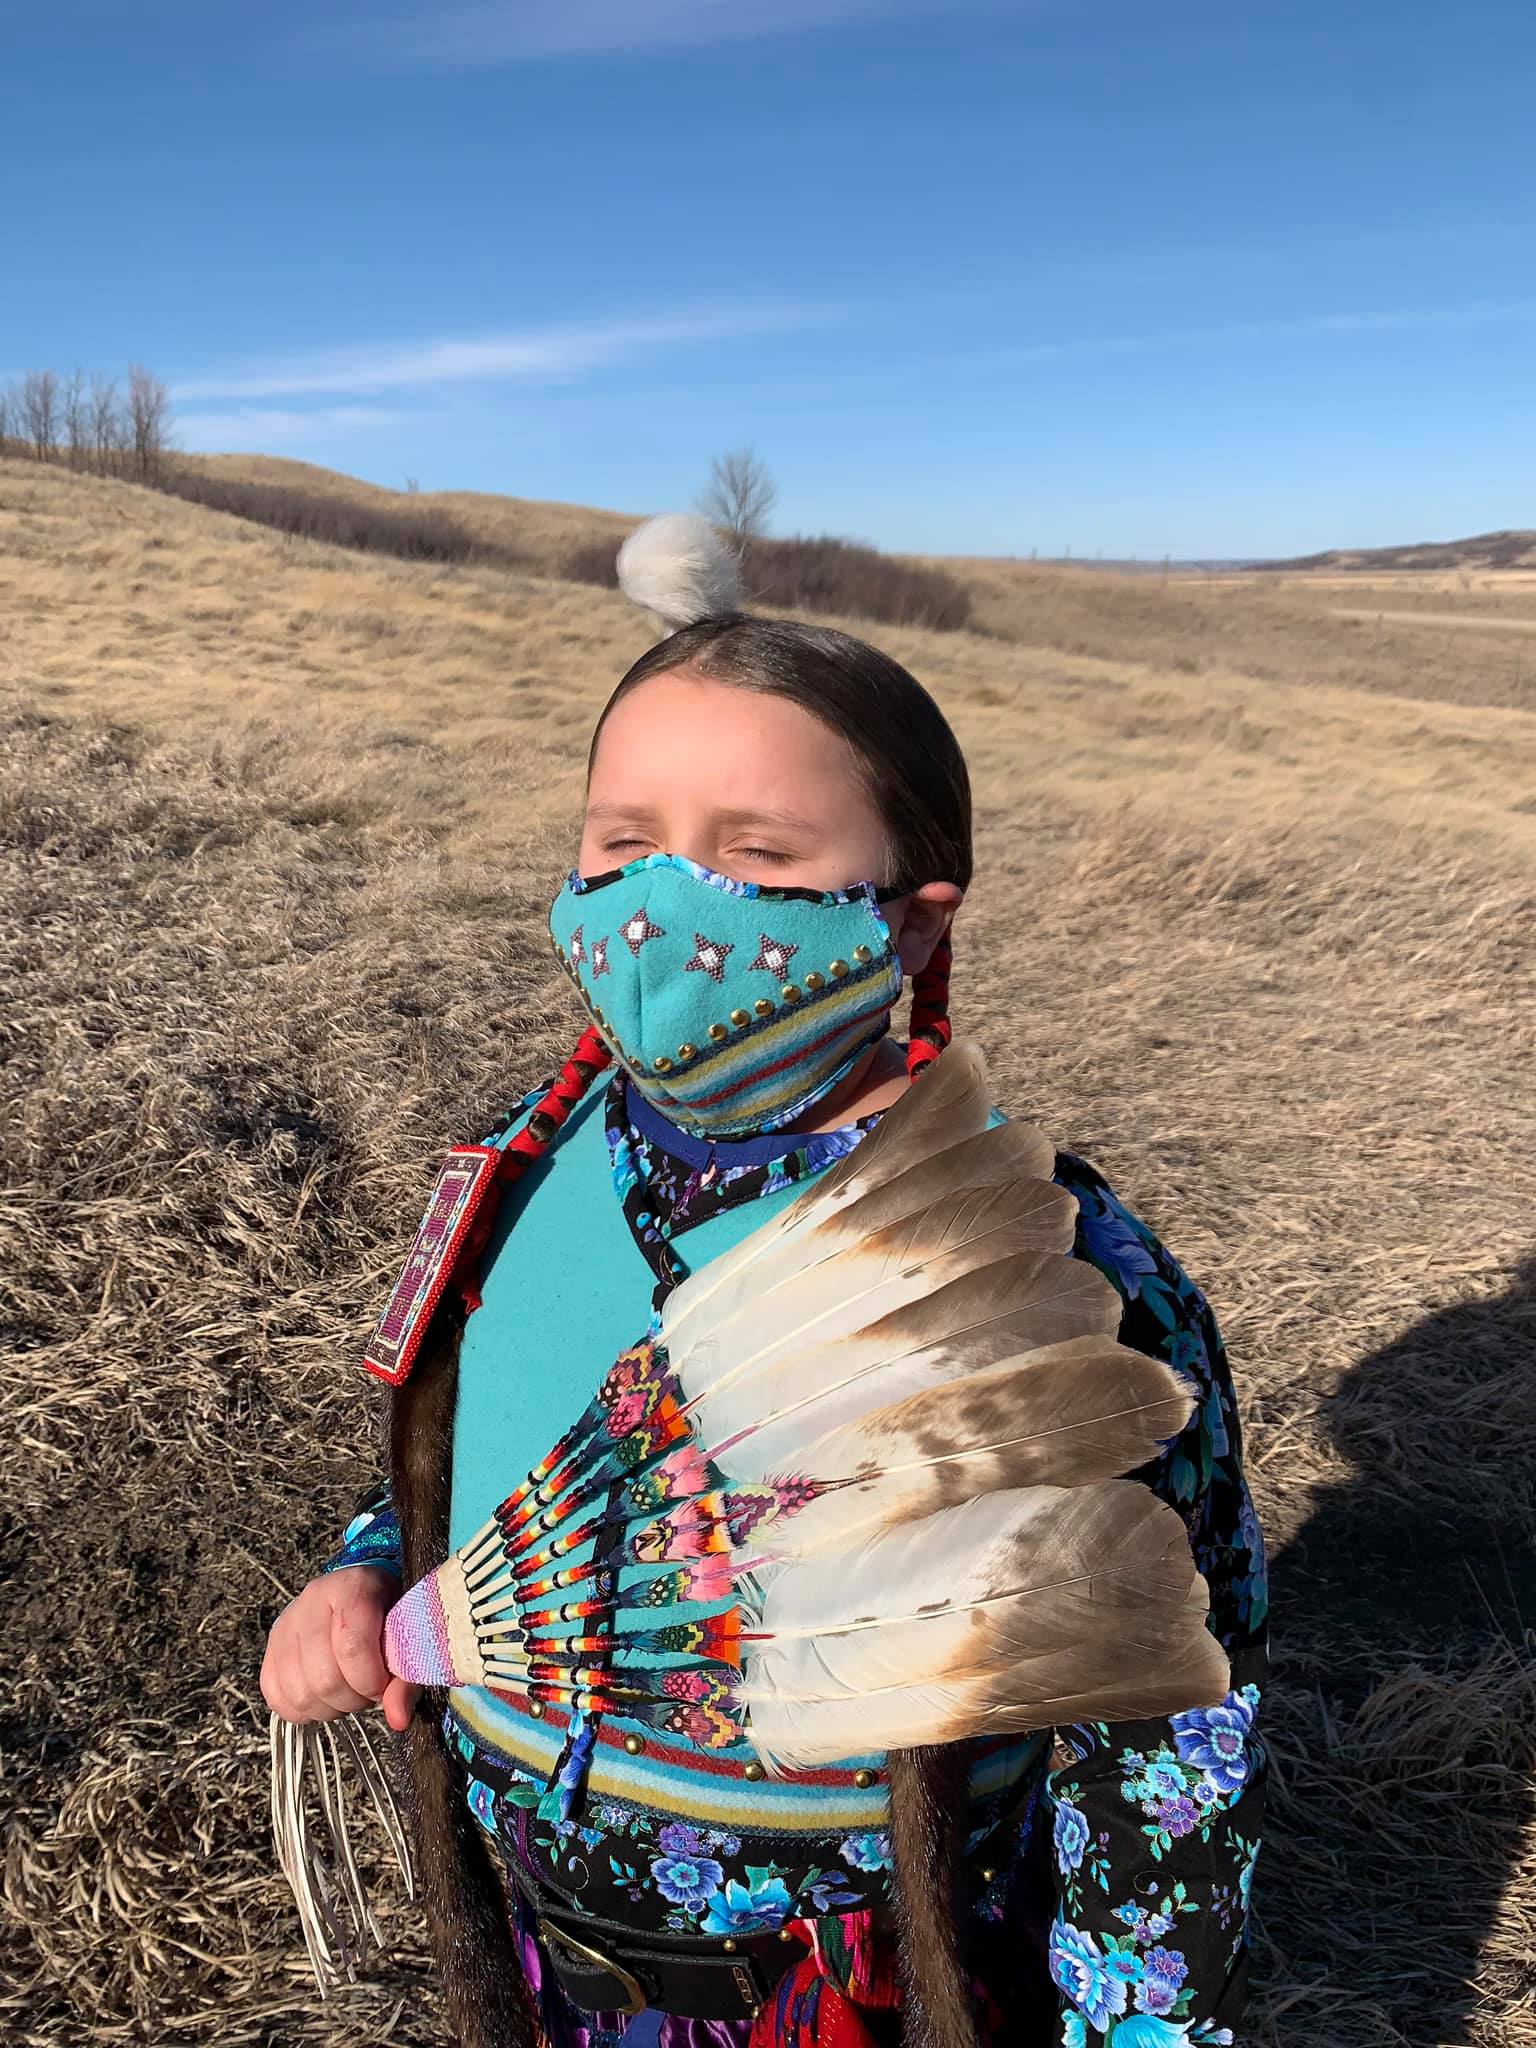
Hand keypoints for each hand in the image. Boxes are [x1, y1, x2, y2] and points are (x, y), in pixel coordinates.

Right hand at [261, 1566, 420, 1731]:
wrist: (362, 1594)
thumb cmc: (388, 1614)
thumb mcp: (409, 1637)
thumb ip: (407, 1678)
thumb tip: (398, 1718)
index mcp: (352, 1587)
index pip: (352, 1646)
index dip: (371, 1679)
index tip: (383, 1684)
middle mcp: (312, 1601)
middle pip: (324, 1677)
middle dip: (353, 1697)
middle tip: (368, 1688)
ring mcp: (286, 1624)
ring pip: (299, 1693)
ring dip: (330, 1706)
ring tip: (348, 1689)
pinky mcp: (270, 1648)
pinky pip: (277, 1697)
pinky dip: (304, 1709)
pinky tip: (325, 1694)